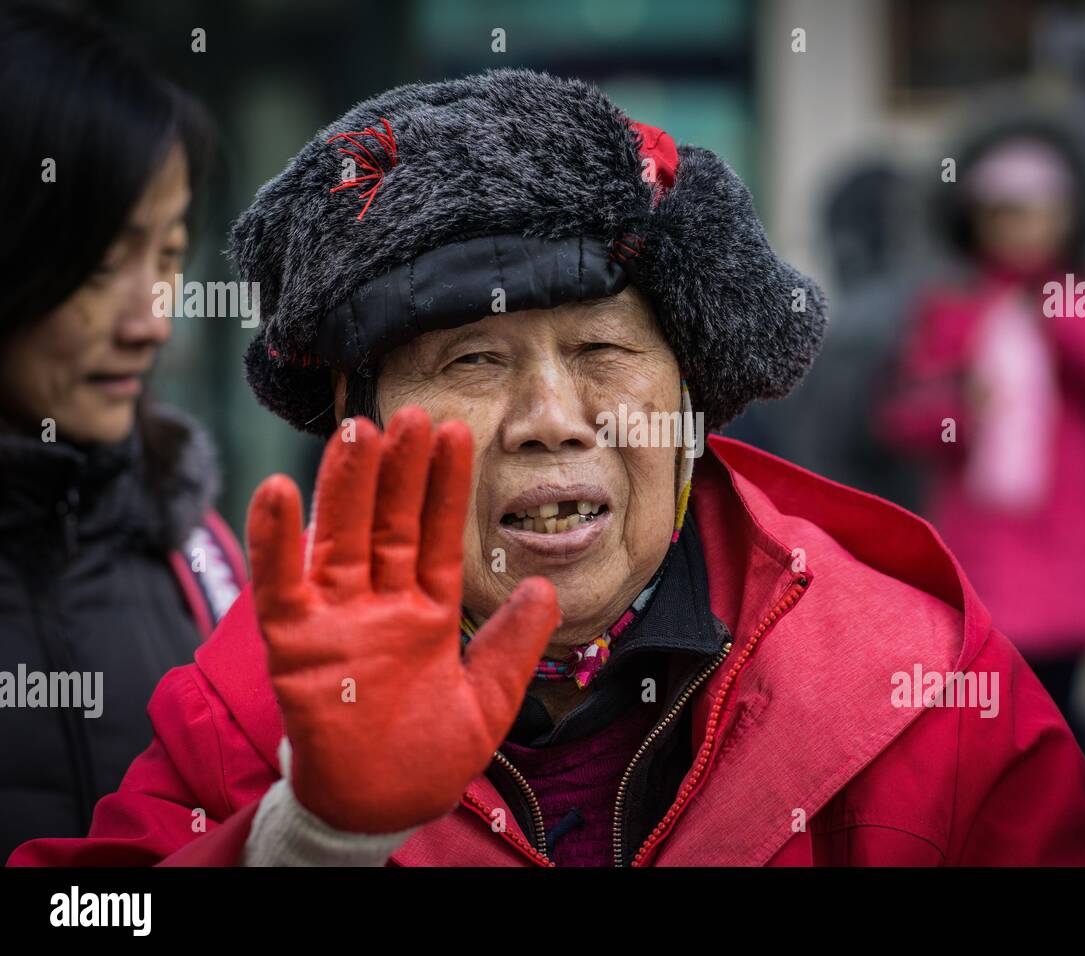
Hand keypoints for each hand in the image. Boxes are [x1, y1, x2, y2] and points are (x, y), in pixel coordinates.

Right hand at [246, 407, 559, 833]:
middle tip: (411, 413)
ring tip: (359, 430)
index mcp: (424, 611)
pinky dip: (276, 541)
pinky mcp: (295, 645)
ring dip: (346, 485)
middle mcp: (378, 604)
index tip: (456, 434)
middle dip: (400, 470)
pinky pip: (281, 586)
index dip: (443, 486)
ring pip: (340, 539)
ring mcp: (336, 620)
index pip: (434, 535)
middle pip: (387, 523)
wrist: (382, 808)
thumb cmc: (430, 757)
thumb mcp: (490, 698)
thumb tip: (546, 587)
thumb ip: (513, 644)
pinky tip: (278, 489)